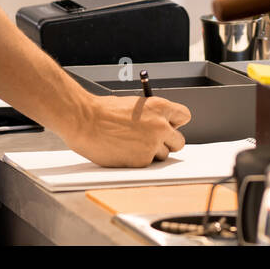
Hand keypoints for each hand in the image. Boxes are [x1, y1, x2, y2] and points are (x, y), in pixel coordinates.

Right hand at [63, 94, 190, 167]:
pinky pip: (148, 164)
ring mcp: (152, 145)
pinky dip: (139, 160)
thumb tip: (160, 123)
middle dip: (168, 142)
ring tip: (133, 145)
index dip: (175, 122)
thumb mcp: (134, 104)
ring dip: (153, 153)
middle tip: (153, 140)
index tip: (169, 125)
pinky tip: (125, 151)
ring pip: (164, 155)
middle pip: (179, 141)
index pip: (184, 116)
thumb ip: (151, 114)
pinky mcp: (142, 161)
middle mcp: (160, 126)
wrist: (85, 121)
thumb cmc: (103, 111)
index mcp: (159, 107)